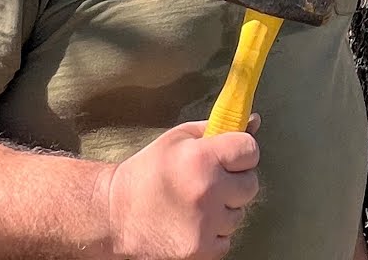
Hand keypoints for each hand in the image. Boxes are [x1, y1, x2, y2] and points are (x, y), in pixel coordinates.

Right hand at [105, 115, 261, 259]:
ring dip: (223, 209)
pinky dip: (213, 234)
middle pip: (251, 184)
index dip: (240, 153)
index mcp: (202, 158)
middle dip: (234, 182)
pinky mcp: (201, 249)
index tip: (227, 157)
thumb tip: (253, 120)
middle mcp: (208, 190)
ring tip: (194, 204)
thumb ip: (218, 128)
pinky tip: (192, 223)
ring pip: (238, 213)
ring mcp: (206, 223)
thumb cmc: (148, 173)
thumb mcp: (178, 139)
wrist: (114, 216)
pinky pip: (226, 239)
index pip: (250, 150)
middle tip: (209, 182)